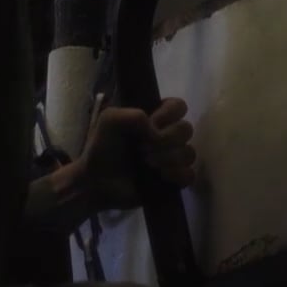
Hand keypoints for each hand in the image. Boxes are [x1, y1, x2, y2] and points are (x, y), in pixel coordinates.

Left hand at [75, 97, 198, 211]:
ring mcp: (172, 159)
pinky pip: (190, 175)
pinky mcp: (173, 180)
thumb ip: (133, 115)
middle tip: (142, 149)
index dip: (169, 114)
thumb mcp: (109, 120)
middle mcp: (167, 136)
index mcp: (156, 117)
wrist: (96, 181)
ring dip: (168, 157)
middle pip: (187, 129)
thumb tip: (156, 131)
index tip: (151, 123)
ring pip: (189, 152)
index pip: (179, 106)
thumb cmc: (102, 147)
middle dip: (166, 139)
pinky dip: (176, 174)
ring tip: (147, 164)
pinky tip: (160, 176)